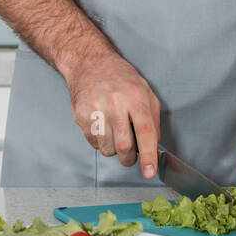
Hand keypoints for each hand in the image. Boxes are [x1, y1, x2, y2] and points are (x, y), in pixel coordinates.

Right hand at [63, 48, 160, 177]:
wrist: (90, 63)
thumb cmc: (120, 77)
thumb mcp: (145, 91)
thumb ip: (153, 118)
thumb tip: (155, 145)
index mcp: (136, 97)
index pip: (145, 131)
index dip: (149, 155)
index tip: (149, 172)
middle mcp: (115, 104)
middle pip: (124, 146)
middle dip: (129, 159)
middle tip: (131, 156)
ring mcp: (96, 110)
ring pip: (107, 149)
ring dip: (113, 149)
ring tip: (114, 131)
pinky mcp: (81, 116)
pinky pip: (93, 143)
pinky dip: (100, 142)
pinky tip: (102, 125)